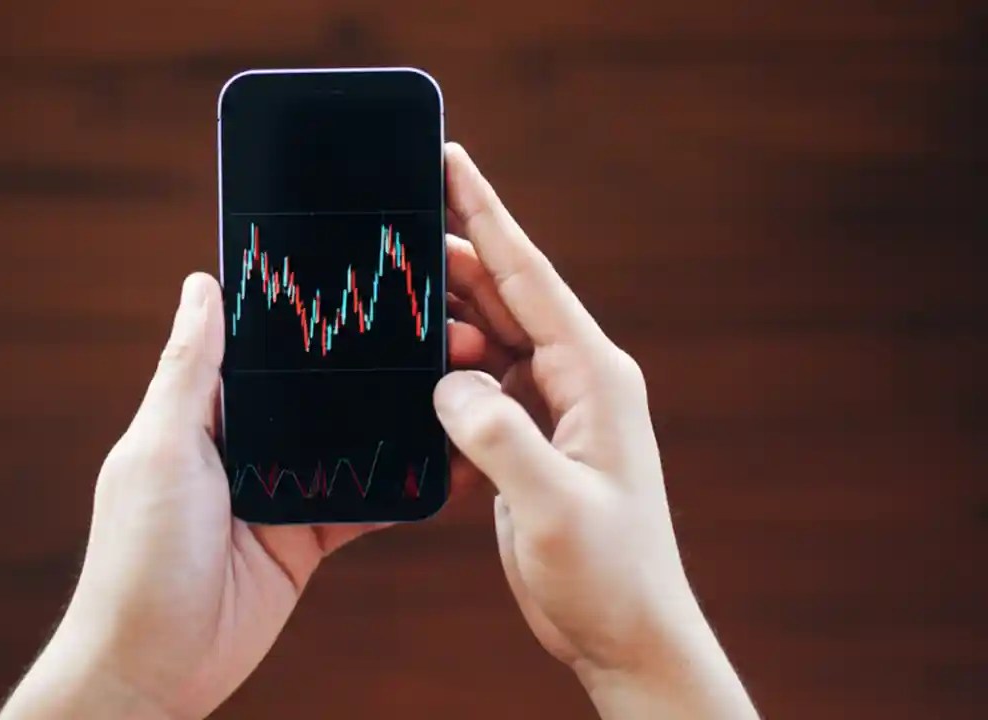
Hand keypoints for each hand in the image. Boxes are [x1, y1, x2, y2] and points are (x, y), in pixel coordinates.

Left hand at [0, 273, 482, 719]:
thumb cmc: (137, 559)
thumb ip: (190, 371)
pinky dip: (403, 486)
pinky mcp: (305, 537)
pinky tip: (448, 461)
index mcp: (202, 410)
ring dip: (398, 415)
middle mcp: (241, 442)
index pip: (263, 343)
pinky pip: (363, 502)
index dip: (312, 310)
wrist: (153, 671)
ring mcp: (278, 490)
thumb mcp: (161, 451)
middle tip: (445, 332)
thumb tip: (201, 285)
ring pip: (349, 439)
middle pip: (317, 387)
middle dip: (374, 359)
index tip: (371, 277)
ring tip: (460, 381)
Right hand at [436, 143, 756, 717]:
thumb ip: (500, 438)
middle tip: (391, 216)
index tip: (453, 160)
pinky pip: (481, 384)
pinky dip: (445, 366)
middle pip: (505, 296)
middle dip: (453, 251)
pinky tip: (410, 358)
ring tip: (389, 280)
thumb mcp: (553, 507)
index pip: (531, 277)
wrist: (625, 633)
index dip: (488, 215)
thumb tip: (449, 381)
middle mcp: (575, 380)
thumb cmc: (606, 574)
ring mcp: (552, 410)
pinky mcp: (530, 442)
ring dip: (445, 310)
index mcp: (593, 376)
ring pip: (489, 337)